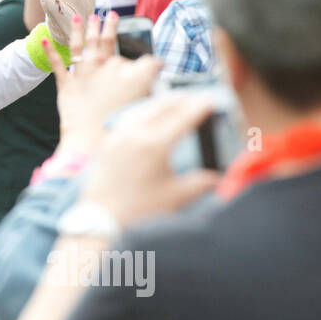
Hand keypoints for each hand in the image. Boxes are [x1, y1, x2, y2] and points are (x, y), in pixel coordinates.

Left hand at [40, 12, 160, 154]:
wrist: (93, 139)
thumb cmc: (121, 121)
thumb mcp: (144, 95)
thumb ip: (149, 76)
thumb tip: (157, 64)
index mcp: (121, 69)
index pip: (131, 56)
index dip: (141, 56)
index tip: (147, 55)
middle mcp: (100, 66)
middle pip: (103, 41)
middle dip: (105, 26)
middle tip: (106, 13)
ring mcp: (81, 74)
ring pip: (79, 46)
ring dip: (79, 30)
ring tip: (78, 17)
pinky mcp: (66, 86)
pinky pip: (57, 65)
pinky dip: (50, 52)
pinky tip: (45, 40)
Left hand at [77, 92, 221, 228]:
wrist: (101, 220)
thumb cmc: (140, 211)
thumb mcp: (178, 197)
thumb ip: (202, 182)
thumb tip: (219, 177)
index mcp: (155, 144)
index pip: (183, 116)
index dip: (201, 107)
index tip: (213, 102)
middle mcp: (134, 133)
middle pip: (163, 105)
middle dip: (183, 99)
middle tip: (199, 99)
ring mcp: (118, 135)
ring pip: (144, 108)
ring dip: (163, 103)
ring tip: (178, 103)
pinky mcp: (109, 142)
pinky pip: (130, 117)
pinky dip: (145, 111)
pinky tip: (151, 116)